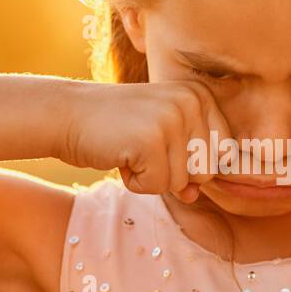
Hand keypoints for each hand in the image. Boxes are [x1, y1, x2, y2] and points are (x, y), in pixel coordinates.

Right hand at [61, 80, 233, 201]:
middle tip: (144, 149)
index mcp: (202, 96)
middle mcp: (192, 101)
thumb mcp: (161, 139)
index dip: (191, 164)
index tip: (161, 145)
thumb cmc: (116, 128)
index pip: (223, 155)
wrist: (67, 115)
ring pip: (182, 183)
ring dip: (152, 178)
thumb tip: (195, 195)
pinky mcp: (150, 140)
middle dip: (173, 174)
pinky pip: (157, 187)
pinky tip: (120, 156)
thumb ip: (187, 164)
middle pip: (207, 172)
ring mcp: (172, 118)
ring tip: (130, 150)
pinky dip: (135, 182)